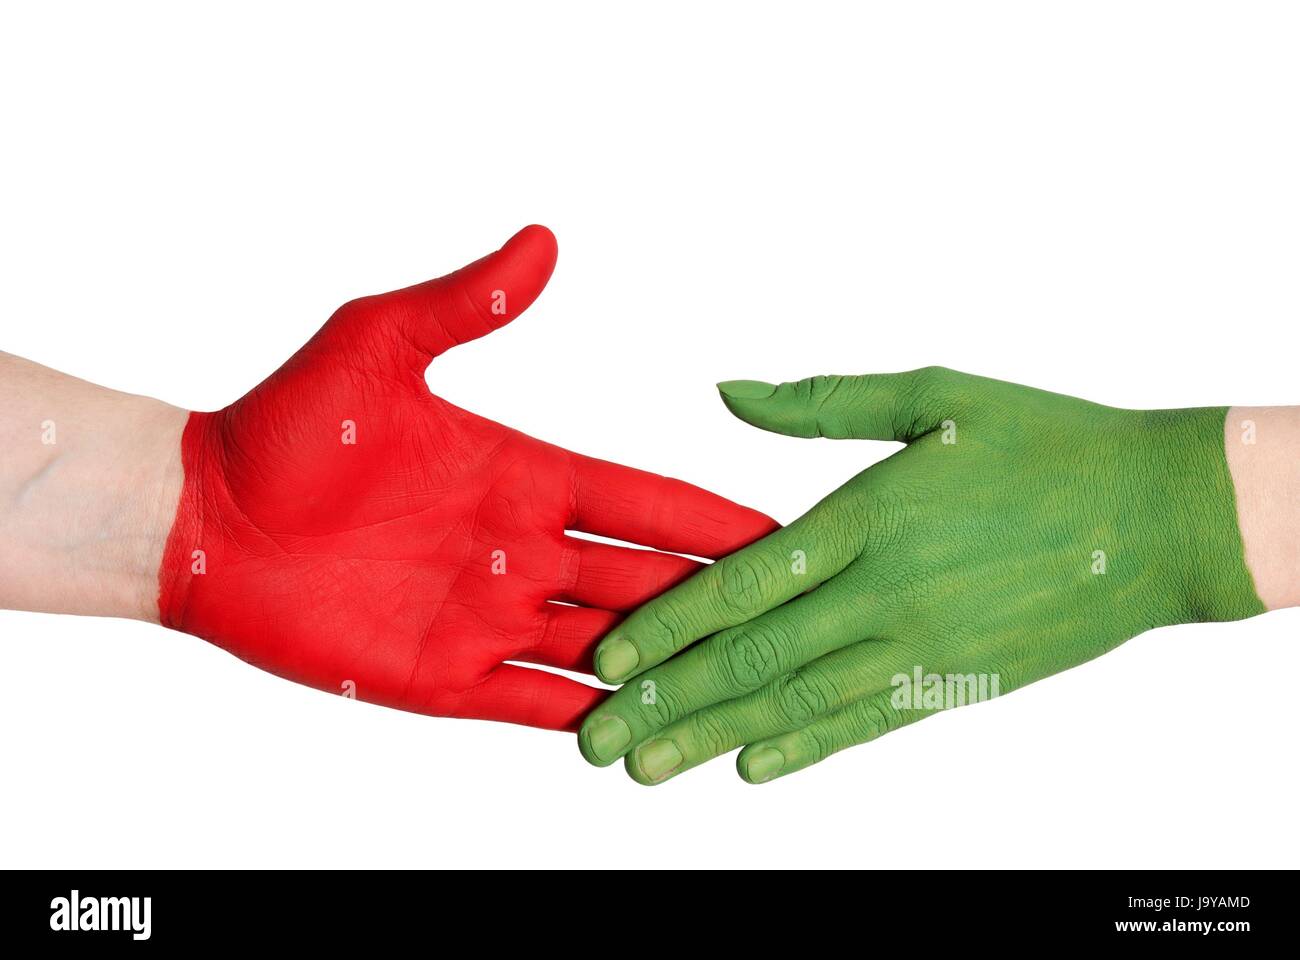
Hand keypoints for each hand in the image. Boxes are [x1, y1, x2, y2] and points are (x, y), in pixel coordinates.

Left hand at [158, 226, 774, 730]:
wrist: (206, 518)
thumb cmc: (287, 426)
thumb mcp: (377, 342)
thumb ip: (464, 302)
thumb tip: (542, 240)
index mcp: (523, 474)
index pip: (640, 499)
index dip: (707, 516)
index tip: (779, 526)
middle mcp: (520, 550)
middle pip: (641, 579)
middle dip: (712, 598)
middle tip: (791, 614)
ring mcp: (487, 617)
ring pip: (604, 650)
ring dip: (667, 667)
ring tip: (741, 685)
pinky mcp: (443, 678)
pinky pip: (534, 706)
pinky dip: (589, 722)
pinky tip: (644, 733)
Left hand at [578, 368, 1264, 781]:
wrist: (1160, 516)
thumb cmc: (1047, 444)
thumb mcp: (934, 395)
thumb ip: (821, 401)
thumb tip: (728, 389)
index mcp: (870, 518)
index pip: (744, 584)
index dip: (668, 624)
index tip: (607, 657)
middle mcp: (887, 594)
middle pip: (753, 659)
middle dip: (666, 701)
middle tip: (597, 738)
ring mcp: (923, 646)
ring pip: (798, 704)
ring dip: (714, 740)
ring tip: (649, 769)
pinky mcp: (957, 681)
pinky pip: (868, 725)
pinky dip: (807, 750)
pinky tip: (753, 770)